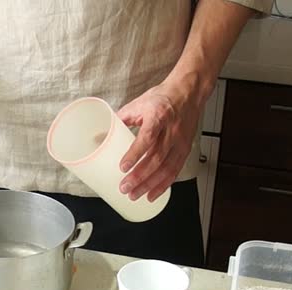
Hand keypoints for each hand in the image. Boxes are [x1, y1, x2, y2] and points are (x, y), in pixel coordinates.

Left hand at [117, 81, 202, 201]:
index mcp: (158, 116)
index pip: (147, 138)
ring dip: (149, 185)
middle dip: (139, 176)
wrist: (188, 92)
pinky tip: (152, 194)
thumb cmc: (163, 97)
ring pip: (165, 168)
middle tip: (124, 187)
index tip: (123, 167)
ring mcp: (180, 141)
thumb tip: (102, 132)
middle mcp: (171, 130)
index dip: (135, 154)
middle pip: (156, 158)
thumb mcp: (139, 103)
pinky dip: (163, 185)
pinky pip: (175, 171)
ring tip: (134, 195)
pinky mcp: (185, 149)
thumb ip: (122, 119)